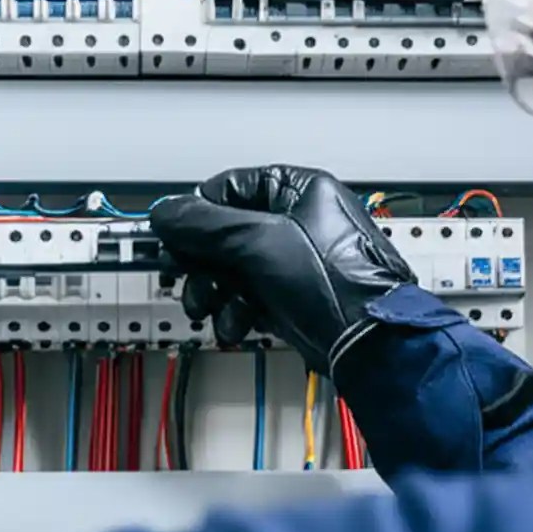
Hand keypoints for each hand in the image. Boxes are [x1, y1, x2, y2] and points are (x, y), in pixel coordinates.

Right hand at [150, 165, 415, 373]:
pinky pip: (248, 295)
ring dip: (212, 289)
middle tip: (186, 274)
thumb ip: (205, 224)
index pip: (230, 186)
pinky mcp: (291, 294)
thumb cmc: (335, 282)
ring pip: (232, 267)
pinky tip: (235, 324)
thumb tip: (166, 211)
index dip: (199, 212)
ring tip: (206, 305)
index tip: (176, 235)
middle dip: (202, 260)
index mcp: (299, 190)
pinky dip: (236, 310)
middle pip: (225, 231)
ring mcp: (294, 260)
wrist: (366, 344)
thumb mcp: (258, 242)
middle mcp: (297, 221)